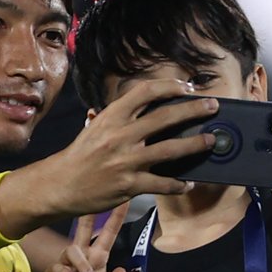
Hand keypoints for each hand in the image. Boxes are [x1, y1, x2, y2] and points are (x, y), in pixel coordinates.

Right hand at [28, 79, 218, 220]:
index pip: (146, 92)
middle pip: (165, 117)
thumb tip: (150, 106)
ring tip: (210, 141)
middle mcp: (120, 135)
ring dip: (195, 144)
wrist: (60, 184)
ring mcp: (125, 161)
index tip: (187, 87)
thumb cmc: (81, 155)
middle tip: (212, 106)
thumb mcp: (97, 127)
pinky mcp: (129, 185)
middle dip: (194, 110)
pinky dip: (178, 185)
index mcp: (112, 116)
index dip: (170, 86)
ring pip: (169, 150)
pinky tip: (188, 183)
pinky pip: (161, 184)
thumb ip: (122, 116)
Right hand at [41, 203, 128, 271]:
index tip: (124, 199)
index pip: (108, 232)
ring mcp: (67, 263)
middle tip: (90, 198)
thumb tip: (123, 271)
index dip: (116, 217)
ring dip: (81, 264)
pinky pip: (58, 267)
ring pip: (71, 251)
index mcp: (98, 256)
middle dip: (87, 215)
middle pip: (84, 229)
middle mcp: (83, 255)